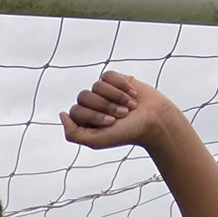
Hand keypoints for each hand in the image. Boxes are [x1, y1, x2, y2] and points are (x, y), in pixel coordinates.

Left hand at [60, 71, 184, 152]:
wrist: (155, 120)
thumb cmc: (127, 132)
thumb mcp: (96, 140)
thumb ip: (73, 133)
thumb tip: (62, 114)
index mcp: (84, 121)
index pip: (75, 110)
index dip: (94, 115)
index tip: (112, 123)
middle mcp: (91, 106)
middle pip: (83, 96)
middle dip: (104, 106)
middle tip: (122, 115)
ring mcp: (103, 92)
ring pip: (96, 85)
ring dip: (115, 97)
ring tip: (129, 107)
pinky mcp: (115, 80)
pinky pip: (108, 76)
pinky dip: (121, 85)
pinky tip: (132, 94)